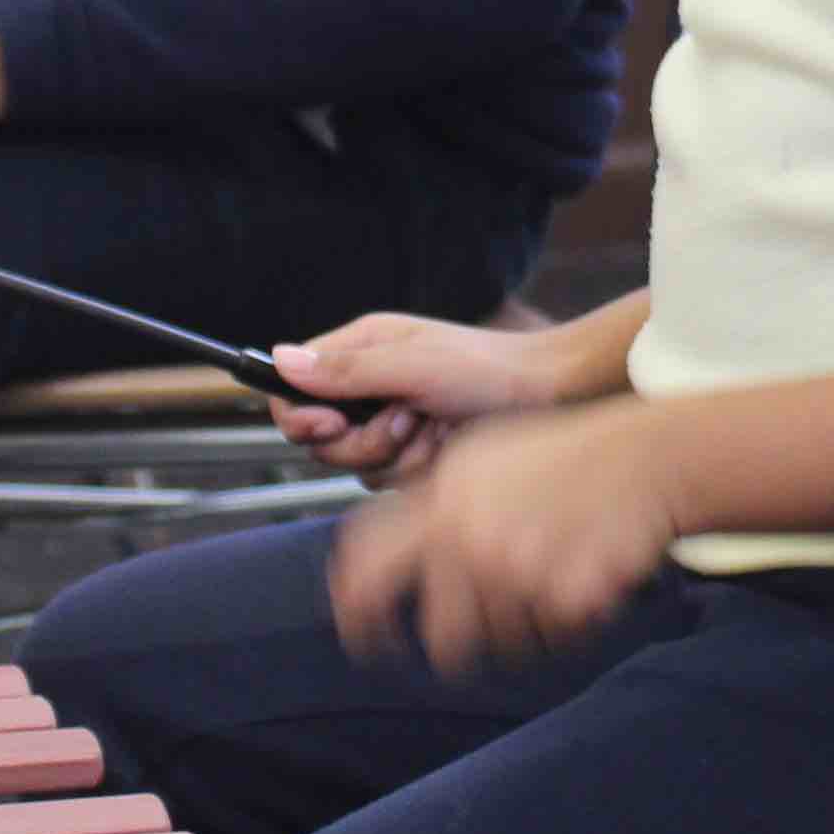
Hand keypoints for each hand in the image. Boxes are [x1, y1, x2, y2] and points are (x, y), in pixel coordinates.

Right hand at [264, 311, 611, 482]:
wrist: (551, 399)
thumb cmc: (490, 368)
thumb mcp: (414, 364)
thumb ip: (347, 370)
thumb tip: (282, 359)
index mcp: (361, 350)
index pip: (293, 388)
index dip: (299, 415)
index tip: (331, 424)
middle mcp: (368, 387)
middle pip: (321, 439)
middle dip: (362, 440)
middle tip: (405, 420)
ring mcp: (390, 423)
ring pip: (356, 466)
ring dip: (397, 454)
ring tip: (434, 427)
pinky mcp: (413, 455)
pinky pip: (390, 482)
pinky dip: (419, 470)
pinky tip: (446, 445)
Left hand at [322, 403, 686, 675]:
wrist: (648, 456)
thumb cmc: (571, 453)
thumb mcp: (481, 458)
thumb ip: (431, 505)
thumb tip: (382, 559)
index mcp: (442, 499)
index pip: (367, 565)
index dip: (356, 610)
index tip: (362, 634)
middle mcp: (470, 537)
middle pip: (444, 635)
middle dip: (460, 648)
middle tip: (472, 648)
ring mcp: (517, 570)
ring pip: (504, 644)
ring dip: (526, 629)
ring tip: (553, 581)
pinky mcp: (562, 597)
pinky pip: (554, 641)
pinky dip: (569, 625)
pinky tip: (583, 580)